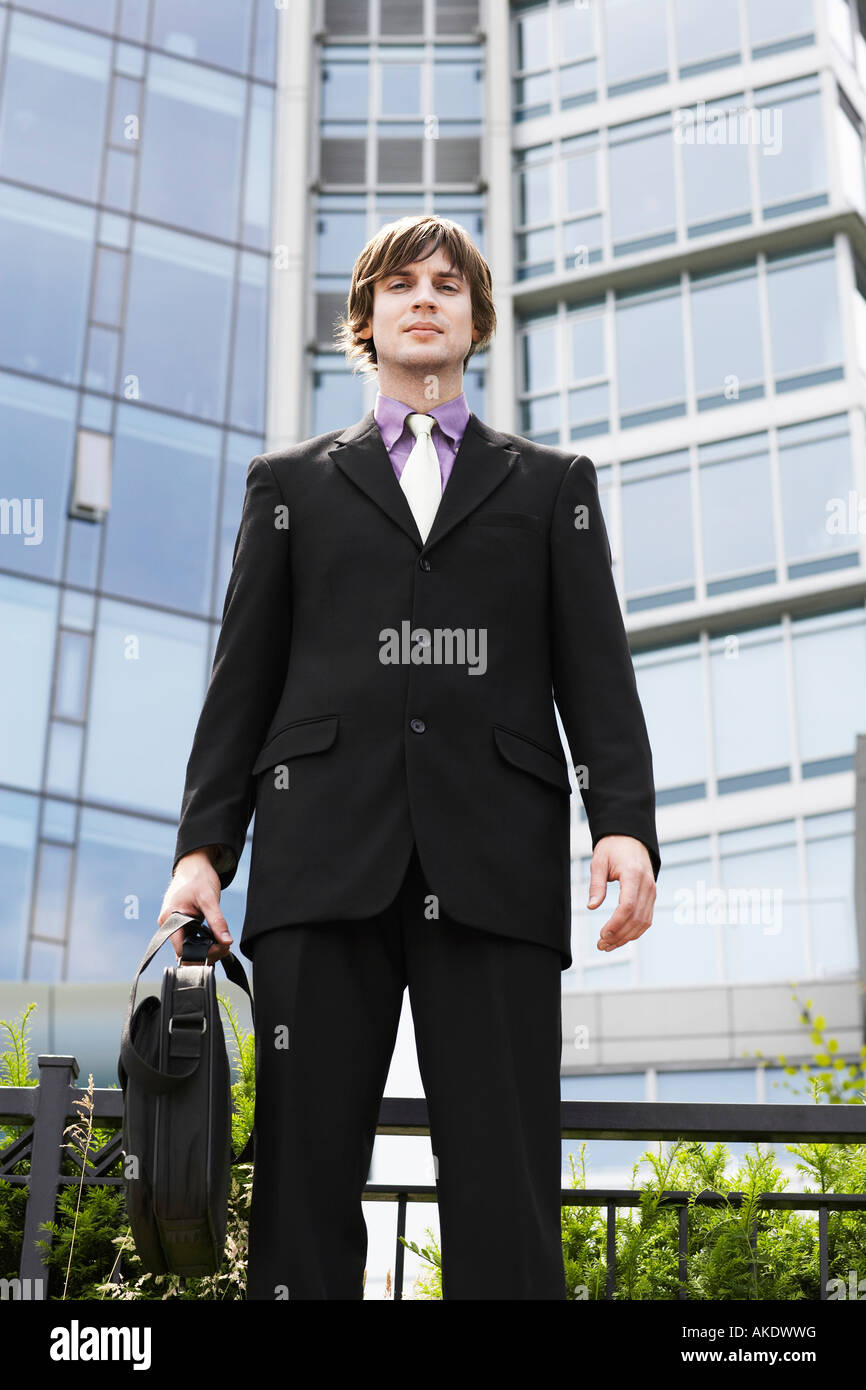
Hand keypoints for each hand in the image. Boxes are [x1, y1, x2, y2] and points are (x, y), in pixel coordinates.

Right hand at [157, 847, 232, 965]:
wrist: (194, 865)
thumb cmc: (198, 878)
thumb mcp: (209, 899)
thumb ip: (217, 921)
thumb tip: (227, 941)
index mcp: (169, 919)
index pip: (182, 949)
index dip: (200, 953)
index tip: (220, 948)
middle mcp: (168, 924)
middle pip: (186, 950)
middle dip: (207, 952)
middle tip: (226, 947)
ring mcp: (175, 925)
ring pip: (190, 946)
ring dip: (207, 947)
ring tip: (223, 941)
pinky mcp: (182, 924)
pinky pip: (192, 938)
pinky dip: (204, 941)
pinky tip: (217, 938)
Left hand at [587, 835, 655, 952]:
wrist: (631, 837)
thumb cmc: (613, 847)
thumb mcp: (599, 862)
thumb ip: (596, 885)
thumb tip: (592, 906)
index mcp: (633, 875)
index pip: (628, 906)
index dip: (616, 924)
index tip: (603, 934)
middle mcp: (647, 885)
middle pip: (636, 918)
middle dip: (619, 935)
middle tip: (601, 945)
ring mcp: (652, 891)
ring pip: (644, 922)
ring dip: (627, 936)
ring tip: (608, 945)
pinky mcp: (651, 895)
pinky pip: (646, 918)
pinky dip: (635, 930)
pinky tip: (621, 937)